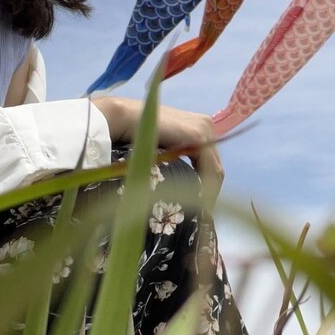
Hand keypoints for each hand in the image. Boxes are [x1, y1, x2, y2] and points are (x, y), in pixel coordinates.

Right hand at [90, 96, 223, 204]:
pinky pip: (210, 170)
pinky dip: (207, 189)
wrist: (118, 119)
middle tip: (199, 214)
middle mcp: (205, 124)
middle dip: (209, 192)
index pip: (209, 162)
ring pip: (215, 171)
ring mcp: (204, 128)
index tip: (199, 207)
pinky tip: (198, 205)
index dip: (206, 186)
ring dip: (208, 194)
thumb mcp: (160, 149)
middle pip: (214, 167)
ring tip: (197, 214)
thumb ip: (174, 160)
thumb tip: (180, 187)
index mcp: (197, 126)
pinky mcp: (197, 135)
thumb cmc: (130, 135)